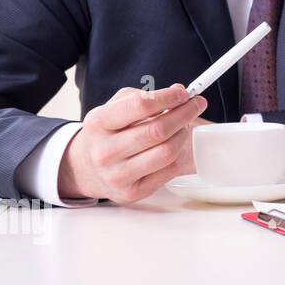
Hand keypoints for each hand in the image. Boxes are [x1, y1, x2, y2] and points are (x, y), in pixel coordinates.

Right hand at [57, 83, 208, 202]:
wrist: (87, 168)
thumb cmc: (108, 133)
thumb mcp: (115, 108)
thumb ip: (144, 97)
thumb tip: (179, 92)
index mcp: (98, 123)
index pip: (140, 105)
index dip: (167, 97)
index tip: (184, 93)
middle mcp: (105, 151)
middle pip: (158, 130)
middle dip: (184, 113)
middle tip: (196, 104)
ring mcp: (117, 175)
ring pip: (167, 151)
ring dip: (183, 134)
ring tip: (183, 126)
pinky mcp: (132, 191)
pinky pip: (169, 170)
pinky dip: (178, 154)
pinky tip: (174, 145)